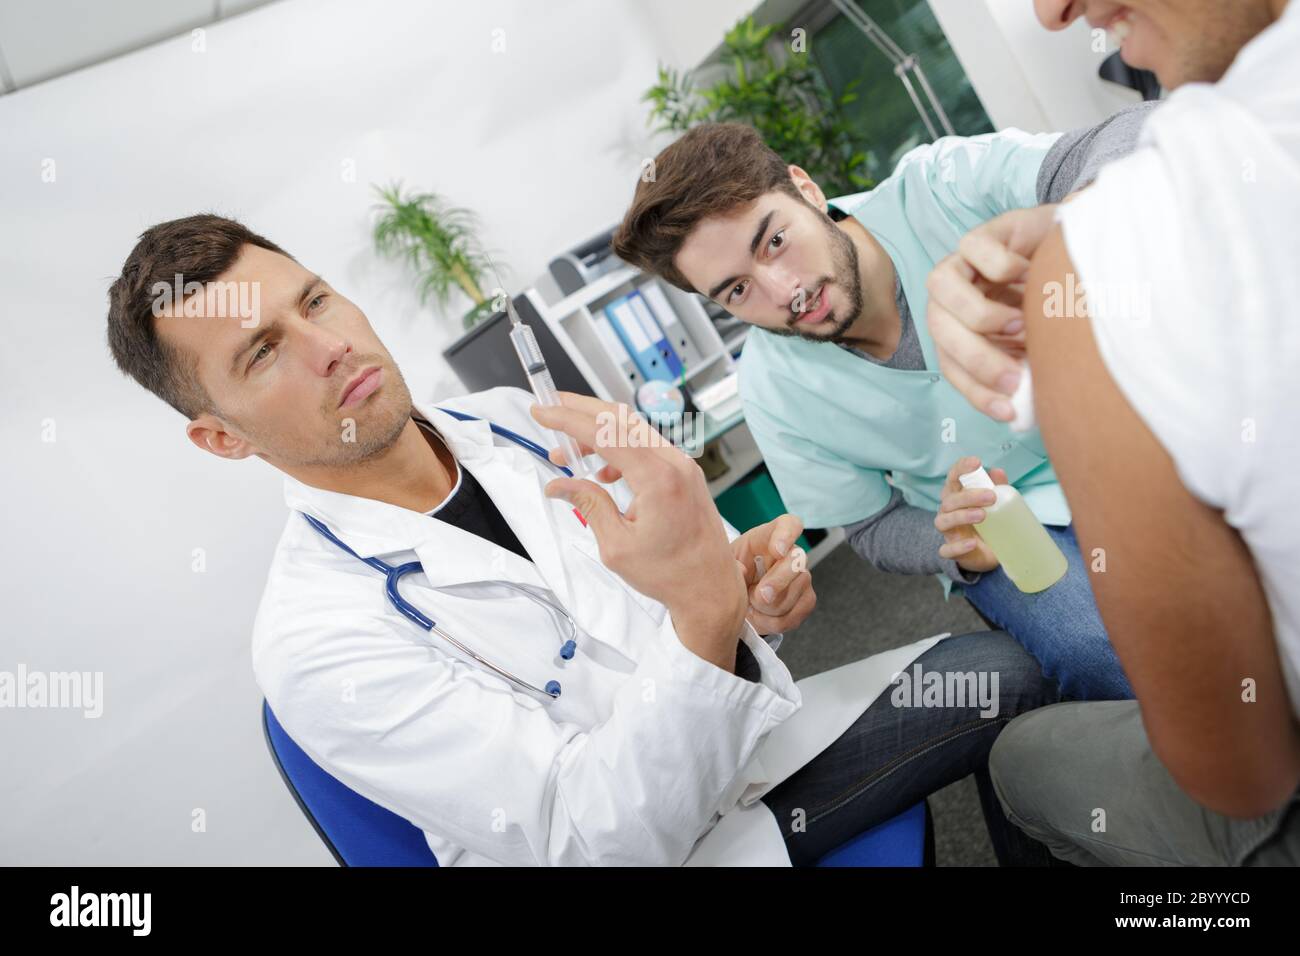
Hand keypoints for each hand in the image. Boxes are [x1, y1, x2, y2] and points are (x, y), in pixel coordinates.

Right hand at [531, 393, 747, 670]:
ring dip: (598, 433)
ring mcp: (683, 466)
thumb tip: (559, 485)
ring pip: (634, 430)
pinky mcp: (685, 473)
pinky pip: (647, 447)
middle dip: (581, 410)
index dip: (568, 419)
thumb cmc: (670, 574)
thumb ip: (588, 505)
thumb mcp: (617, 545)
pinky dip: (619, 449)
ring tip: (568, 455)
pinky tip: (602, 474)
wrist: (710, 588)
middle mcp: (674, 463)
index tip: (542, 410)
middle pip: (620, 418)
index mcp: (658, 479)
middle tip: (551, 409)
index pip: (604, 433)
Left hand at [731, 514, 815, 634]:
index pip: (788, 524)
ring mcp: (802, 577)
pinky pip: (795, 615)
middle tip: (758, 596)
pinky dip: (773, 622)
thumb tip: (742, 570)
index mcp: (767, 538)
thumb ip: (731, 566)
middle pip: (796, 561)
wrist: (735, 602)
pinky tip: (760, 616)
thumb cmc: (730, 576)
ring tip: (750, 605)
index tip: (777, 551)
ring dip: (767, 608)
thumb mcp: (723, 567)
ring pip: (793, 593)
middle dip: (777, 582)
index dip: (787, 535)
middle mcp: (790, 554)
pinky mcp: (806, 599)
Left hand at [926, 204, 1058, 420]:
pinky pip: (974, 248)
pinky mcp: (982, 233)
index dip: (976, 392)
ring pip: (940, 286)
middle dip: (977, 360)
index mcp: (961, 331)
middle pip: (939, 329)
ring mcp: (963, 263)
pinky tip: (1031, 276)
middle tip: (1017, 377)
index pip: (951, 366)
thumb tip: (1025, 415)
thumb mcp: (1044, 345)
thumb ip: (1030, 371)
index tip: (1009, 411)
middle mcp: (952, 299)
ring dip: (979, 314)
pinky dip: (1002, 267)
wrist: (1082, 250)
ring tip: (1020, 324)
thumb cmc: (1060, 305)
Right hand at [935, 455, 1007, 572]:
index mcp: (957, 495)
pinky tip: (972, 543)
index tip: (977, 463)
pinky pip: (946, 550)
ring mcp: (949, 532)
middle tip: (991, 497)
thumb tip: (998, 471)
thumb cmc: (989, 522)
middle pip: (949, 500)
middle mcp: (948, 511)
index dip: (961, 468)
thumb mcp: (996, 503)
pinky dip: (957, 546)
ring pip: (943, 521)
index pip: (953, 477)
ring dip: (961, 516)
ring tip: (982, 515)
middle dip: (969, 496)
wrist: (990, 553)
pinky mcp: (952, 551)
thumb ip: (997, 487)